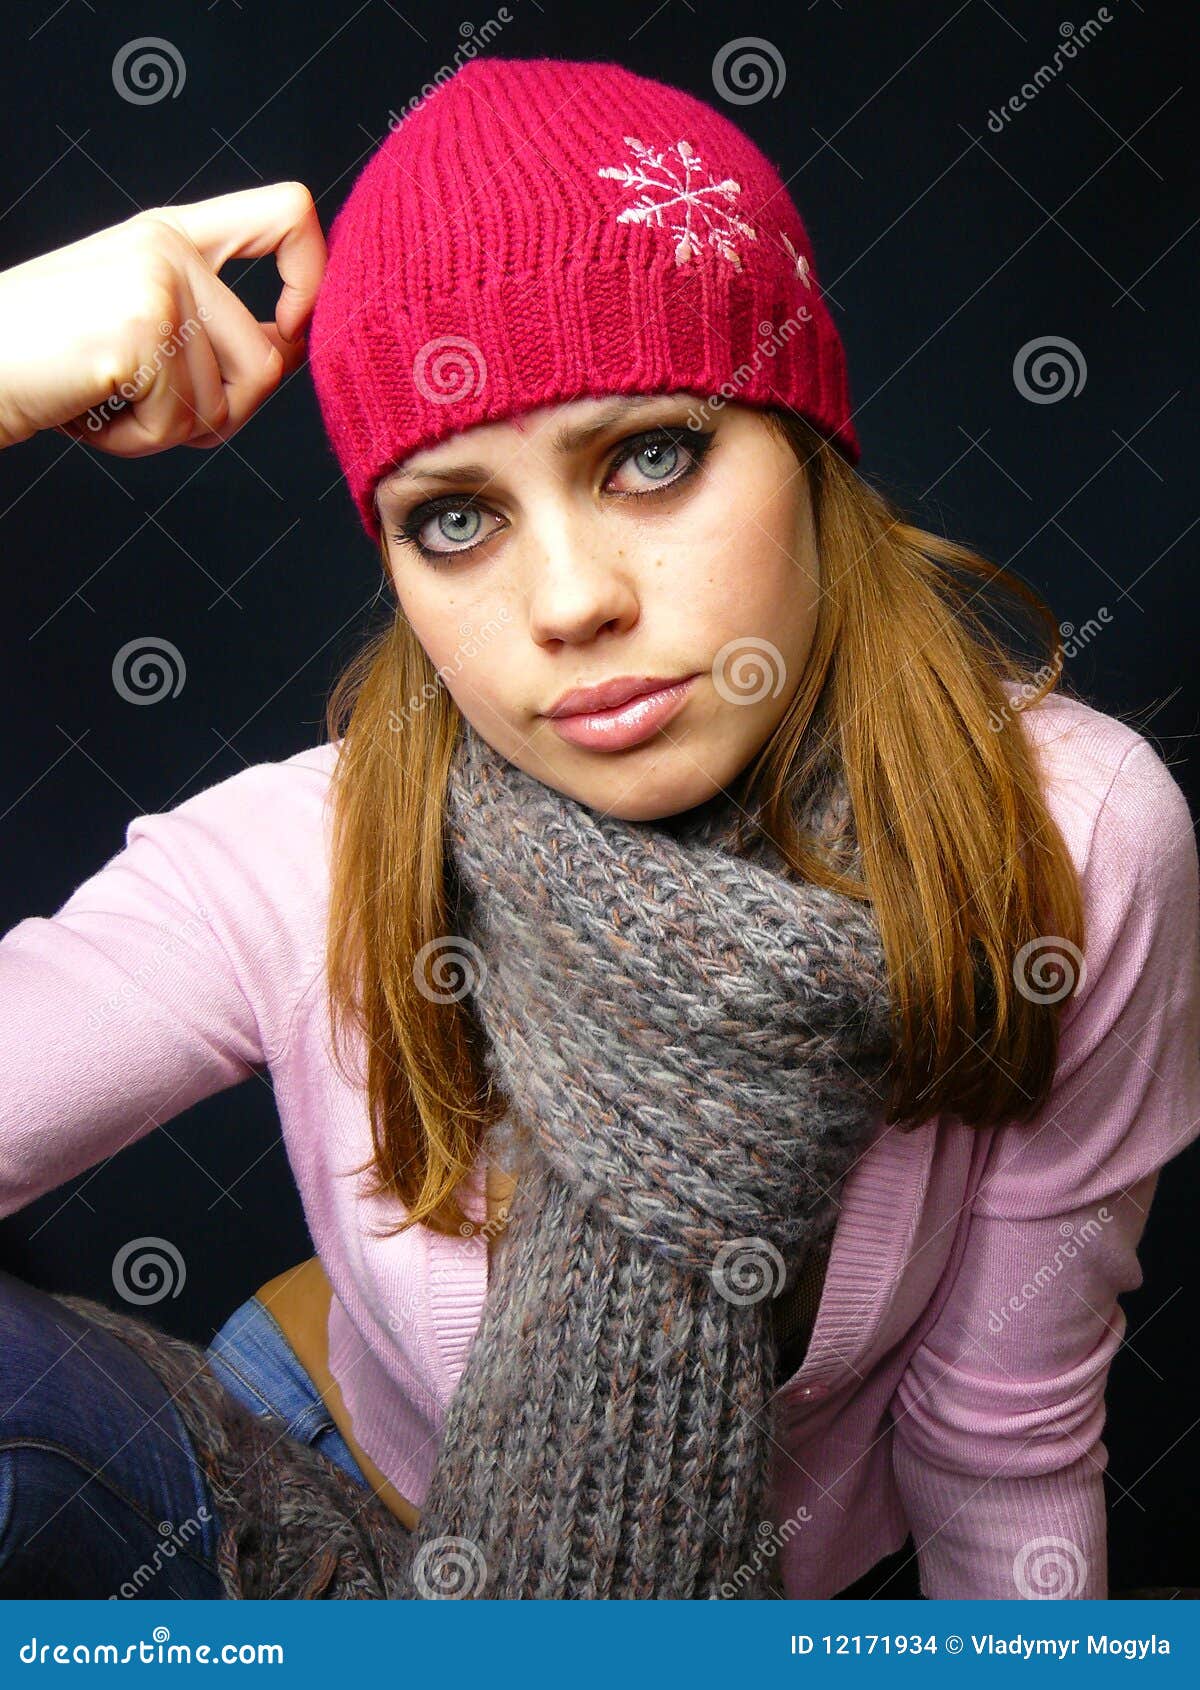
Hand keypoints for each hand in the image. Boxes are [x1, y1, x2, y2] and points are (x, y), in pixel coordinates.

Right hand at [0, 180, 325, 455]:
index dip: (314, 277)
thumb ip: (212, 324)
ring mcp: (157, 285)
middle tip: (146, 402)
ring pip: (226, 406)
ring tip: (108, 397)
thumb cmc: (50, 358)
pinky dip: (134, 440)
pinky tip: (90, 405)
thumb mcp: (140, 324)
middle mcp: (171, 250)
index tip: (287, 329)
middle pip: (268, 364)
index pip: (287, 215)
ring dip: (168, 431)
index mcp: (175, 237)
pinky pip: (179, 424)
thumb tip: (289, 349)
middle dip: (218, 414)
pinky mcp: (141, 332)